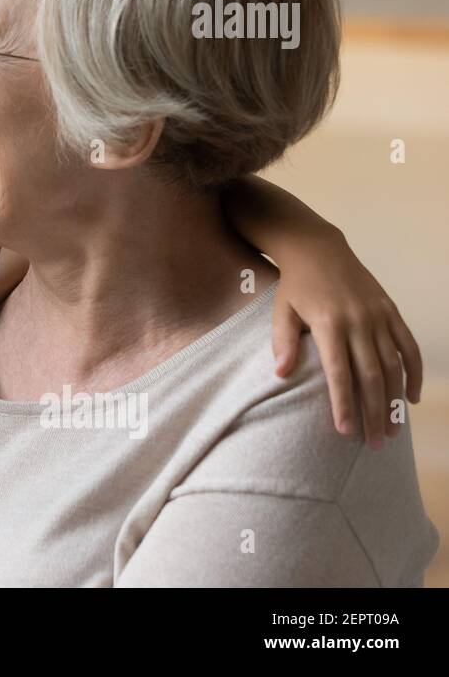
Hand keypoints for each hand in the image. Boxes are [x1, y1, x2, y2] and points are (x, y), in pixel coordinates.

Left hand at [272, 235, 422, 449]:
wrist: (318, 249)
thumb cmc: (294, 286)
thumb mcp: (281, 311)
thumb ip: (283, 342)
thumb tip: (280, 375)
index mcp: (329, 324)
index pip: (339, 373)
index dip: (343, 403)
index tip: (345, 431)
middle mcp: (358, 321)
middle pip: (370, 376)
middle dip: (374, 412)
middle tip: (374, 443)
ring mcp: (378, 316)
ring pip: (393, 365)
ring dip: (395, 400)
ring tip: (393, 430)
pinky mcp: (390, 310)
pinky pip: (408, 346)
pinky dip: (413, 373)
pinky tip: (411, 398)